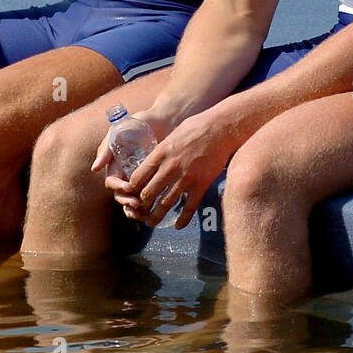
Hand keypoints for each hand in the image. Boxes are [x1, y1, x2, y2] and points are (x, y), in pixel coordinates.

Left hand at [104, 107, 237, 228]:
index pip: (137, 177)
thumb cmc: (197, 126)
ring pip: (165, 204)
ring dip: (156, 216)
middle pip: (147, 194)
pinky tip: (178, 225)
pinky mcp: (201, 184)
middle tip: (140, 211)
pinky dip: (182, 219)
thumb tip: (153, 161)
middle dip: (141, 205)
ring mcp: (185, 178)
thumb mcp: (172, 134)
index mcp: (160, 153)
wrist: (221, 128)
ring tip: (151, 222)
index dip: (131, 189)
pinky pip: (189, 207)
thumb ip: (162, 150)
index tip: (132, 194)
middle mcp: (169, 167)